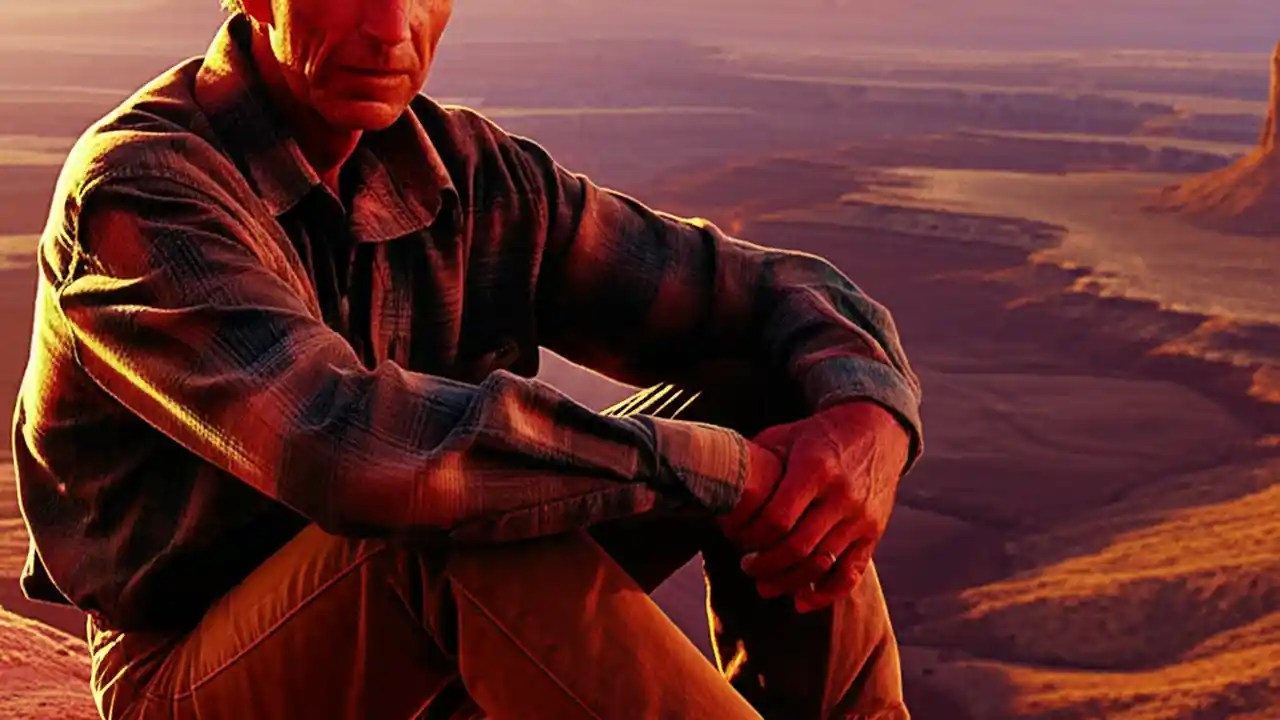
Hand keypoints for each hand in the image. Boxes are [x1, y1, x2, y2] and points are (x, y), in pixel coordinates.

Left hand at [724, 401, 909, 612]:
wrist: (877, 431)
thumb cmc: (820, 435)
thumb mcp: (786, 435)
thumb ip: (756, 460)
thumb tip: (722, 487)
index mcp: (814, 468)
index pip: (777, 518)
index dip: (750, 535)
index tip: (734, 536)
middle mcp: (841, 496)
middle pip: (797, 547)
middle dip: (764, 564)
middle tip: (746, 566)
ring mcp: (860, 518)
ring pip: (821, 565)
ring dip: (788, 582)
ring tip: (764, 585)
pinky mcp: (873, 533)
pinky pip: (851, 573)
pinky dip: (826, 594)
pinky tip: (802, 601)